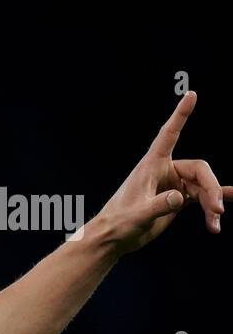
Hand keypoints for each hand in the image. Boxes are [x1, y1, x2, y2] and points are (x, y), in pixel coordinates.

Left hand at [89, 91, 229, 254]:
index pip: (169, 134)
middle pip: (199, 169)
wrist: (113, 238)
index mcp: (151, 165)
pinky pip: (200, 197)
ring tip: (215, 222)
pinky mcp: (175, 199)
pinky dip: (211, 206)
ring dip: (212, 203)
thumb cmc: (118, 223)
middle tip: (217, 208)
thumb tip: (178, 197)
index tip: (191, 94)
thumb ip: (159, 205)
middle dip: (211, 187)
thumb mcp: (138, 215)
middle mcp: (164, 171)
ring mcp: (172, 185)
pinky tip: (220, 214)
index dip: (180, 114)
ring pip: (203, 186)